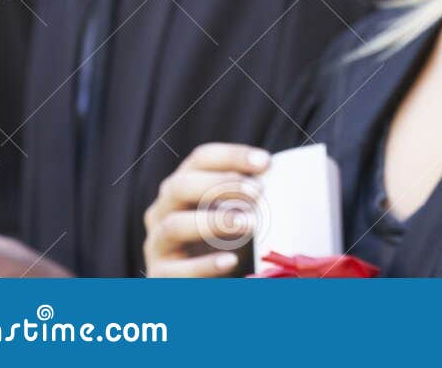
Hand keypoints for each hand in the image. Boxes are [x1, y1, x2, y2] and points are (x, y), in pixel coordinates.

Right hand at [142, 142, 269, 277]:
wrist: (202, 284)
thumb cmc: (225, 239)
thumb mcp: (235, 212)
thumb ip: (251, 195)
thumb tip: (284, 179)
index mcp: (181, 186)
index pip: (201, 159)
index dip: (232, 156)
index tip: (265, 162)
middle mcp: (162, 210)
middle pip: (180, 186)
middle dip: (220, 184)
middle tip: (258, 191)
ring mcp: (157, 243)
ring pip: (174, 226)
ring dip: (214, 222)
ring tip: (250, 224)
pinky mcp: (159, 276)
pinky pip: (177, 271)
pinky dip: (204, 265)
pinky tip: (230, 261)